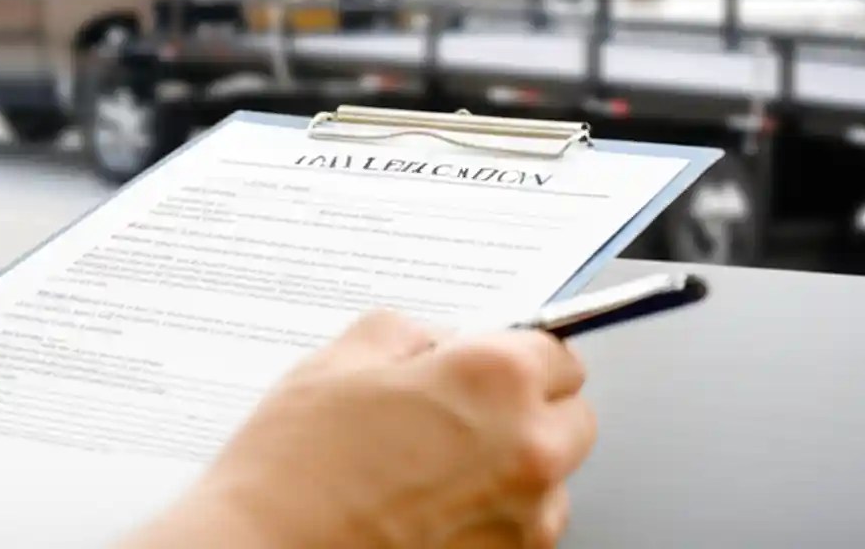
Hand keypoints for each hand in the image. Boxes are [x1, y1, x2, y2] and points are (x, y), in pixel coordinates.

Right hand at [125, 312, 594, 548]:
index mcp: (495, 380)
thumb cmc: (293, 468)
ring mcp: (525, 521)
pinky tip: (428, 509)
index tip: (495, 366)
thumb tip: (441, 344)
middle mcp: (528, 449)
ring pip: (551, 481)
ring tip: (430, 471)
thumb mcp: (341, 359)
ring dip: (512, 470)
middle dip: (527, 410)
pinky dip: (492, 518)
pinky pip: (523, 530)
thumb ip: (411, 335)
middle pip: (571, 417)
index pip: (559, 352)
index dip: (517, 355)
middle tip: (459, 415)